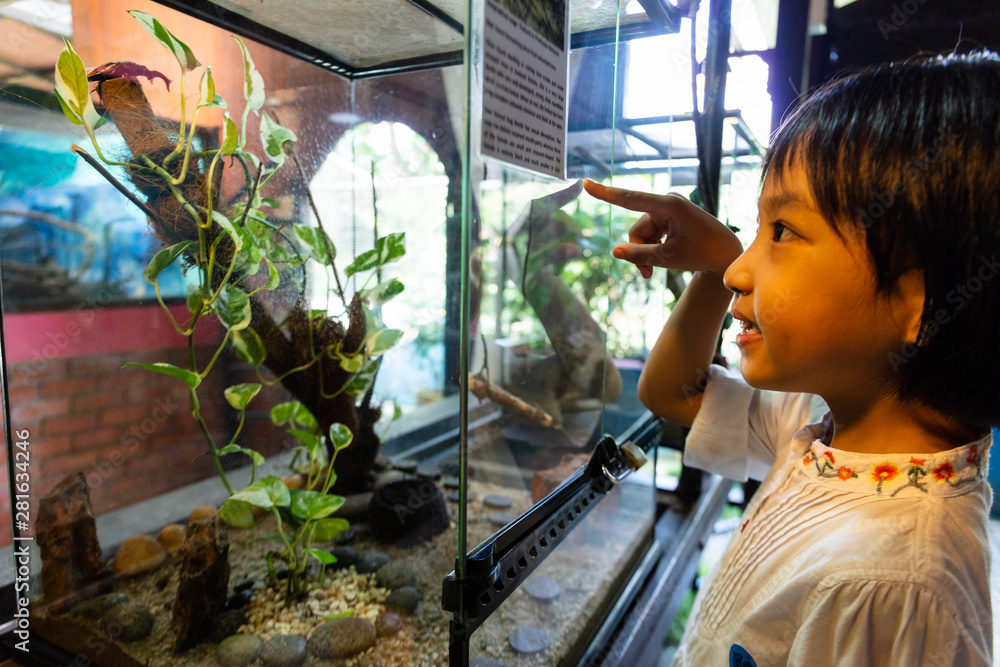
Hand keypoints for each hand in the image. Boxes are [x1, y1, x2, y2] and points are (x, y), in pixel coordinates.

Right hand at [583, 179, 742, 278]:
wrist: (726, 254)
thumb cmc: (702, 254)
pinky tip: (664, 257)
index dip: (606, 194)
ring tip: (654, 272)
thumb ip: (639, 255)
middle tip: (646, 275)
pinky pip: (650, 232)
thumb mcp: (668, 258)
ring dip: (645, 253)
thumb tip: (615, 252)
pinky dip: (652, 247)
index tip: (586, 184)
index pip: (630, 199)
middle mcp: (667, 201)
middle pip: (636, 228)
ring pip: (641, 233)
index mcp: (669, 205)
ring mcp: (668, 208)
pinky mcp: (669, 215)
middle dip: (638, 251)